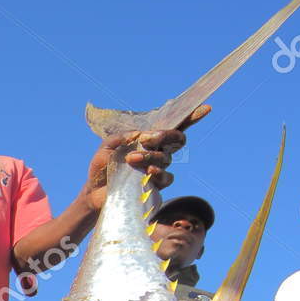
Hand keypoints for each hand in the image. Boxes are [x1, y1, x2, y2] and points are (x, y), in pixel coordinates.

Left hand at [82, 105, 209, 211]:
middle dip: (165, 135)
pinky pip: (166, 178)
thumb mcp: (105, 149)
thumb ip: (118, 138)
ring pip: (166, 158)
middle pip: (176, 139)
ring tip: (130, 160)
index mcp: (148, 139)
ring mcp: (158, 168)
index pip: (173, 126)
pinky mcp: (155, 186)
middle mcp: (157, 152)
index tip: (205, 108)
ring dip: (150, 156)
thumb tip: (137, 135)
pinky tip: (148, 172)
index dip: (190, 117)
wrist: (95, 193)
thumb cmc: (101, 168)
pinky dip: (158, 173)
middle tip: (148, 139)